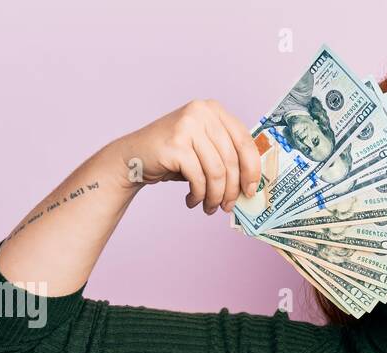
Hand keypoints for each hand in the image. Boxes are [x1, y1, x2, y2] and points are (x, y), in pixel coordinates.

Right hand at [109, 99, 261, 214]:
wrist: (133, 156)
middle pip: (232, 160)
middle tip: (227, 207)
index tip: (251, 191)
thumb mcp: (204, 148)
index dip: (252, 169)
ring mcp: (187, 125)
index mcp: (214, 110)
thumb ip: (227, 156)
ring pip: (217, 172)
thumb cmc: (174, 156)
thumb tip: (253, 184)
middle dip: (232, 190)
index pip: (245, 141)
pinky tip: (192, 200)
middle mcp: (202, 112)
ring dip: (215, 197)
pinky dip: (198, 195)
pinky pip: (199, 178)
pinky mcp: (175, 144)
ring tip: (209, 207)